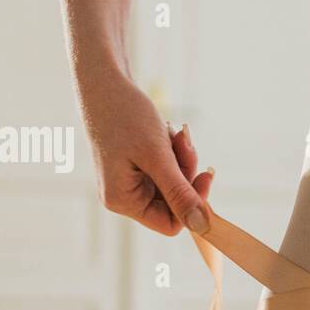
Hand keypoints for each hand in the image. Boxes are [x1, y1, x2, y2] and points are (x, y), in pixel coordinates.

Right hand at [77, 68, 212, 234]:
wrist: (104, 82)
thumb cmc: (125, 116)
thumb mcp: (158, 157)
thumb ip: (180, 193)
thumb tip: (202, 226)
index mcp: (122, 201)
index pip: (170, 224)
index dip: (191, 204)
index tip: (205, 175)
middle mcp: (123, 197)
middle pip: (174, 202)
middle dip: (186, 173)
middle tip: (186, 143)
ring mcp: (128, 182)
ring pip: (173, 184)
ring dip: (182, 159)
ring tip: (176, 134)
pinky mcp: (134, 167)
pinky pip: (166, 169)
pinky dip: (173, 152)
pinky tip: (167, 132)